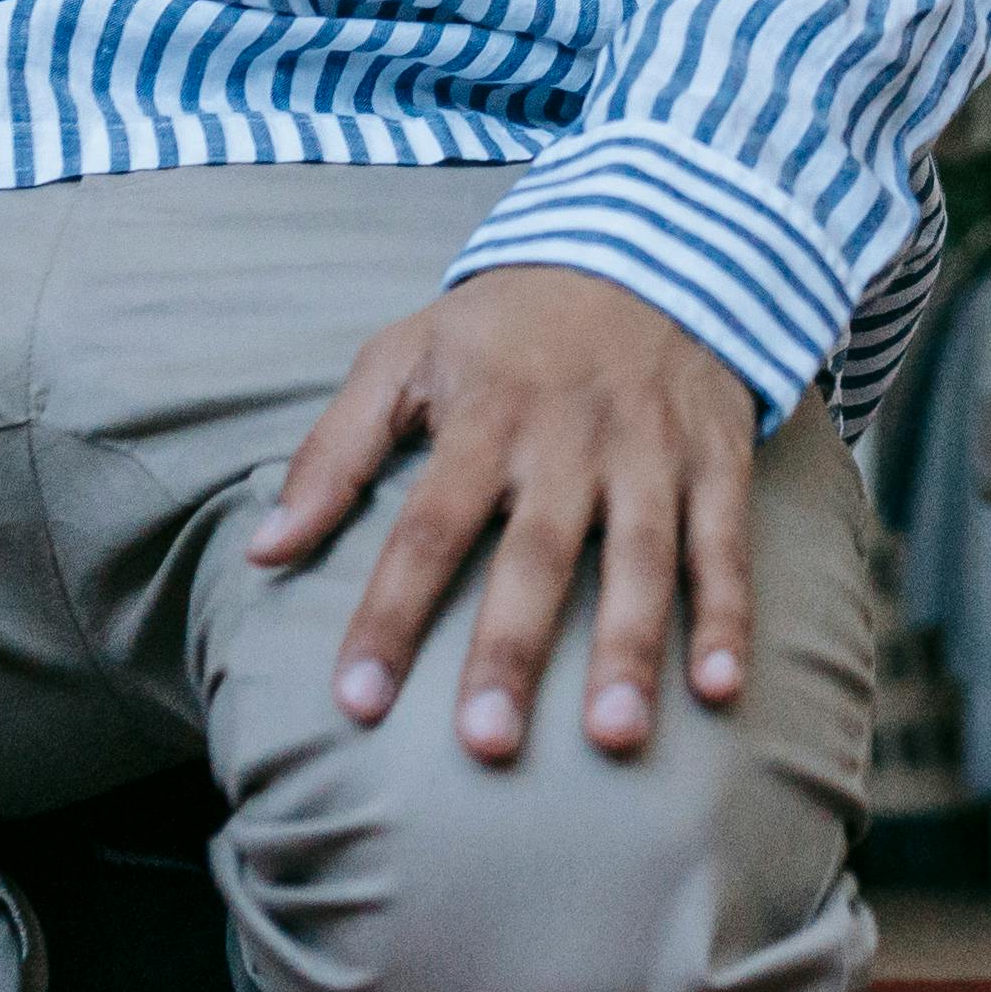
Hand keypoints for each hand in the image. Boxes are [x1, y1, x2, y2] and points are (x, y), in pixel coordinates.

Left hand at [247, 266, 756, 765]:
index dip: (390, 615)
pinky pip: (723, 544)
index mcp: (484, 416)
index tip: (357, 702)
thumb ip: (333, 455)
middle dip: (510, 651)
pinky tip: (720, 689)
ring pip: (640, 558)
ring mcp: (649, 451)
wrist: (647, 247)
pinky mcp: (715, 459)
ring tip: (611, 736)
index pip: (426, 527)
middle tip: (485, 744)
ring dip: (628, 647)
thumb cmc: (506, 326)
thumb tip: (262, 552)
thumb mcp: (404, 356)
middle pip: (535, 555)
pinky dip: (728, 614)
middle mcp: (568, 439)